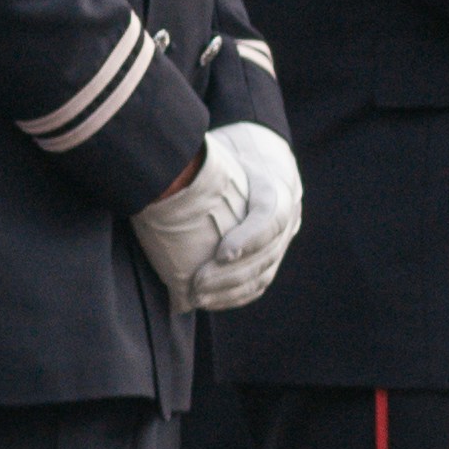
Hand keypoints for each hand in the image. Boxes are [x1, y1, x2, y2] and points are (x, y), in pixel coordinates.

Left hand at [132, 117, 301, 312]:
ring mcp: (284, 237)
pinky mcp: (274, 254)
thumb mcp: (219, 147)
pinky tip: (209, 300)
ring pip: (263, 273)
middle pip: (266, 254)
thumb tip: (160, 168)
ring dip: (229, 291)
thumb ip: (199, 162)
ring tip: (196, 296)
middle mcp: (288, 213)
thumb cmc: (230, 151)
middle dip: (231, 275)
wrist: (264, 155)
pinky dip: (235, 296)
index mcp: (273, 182)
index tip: (221, 254)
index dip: (250, 238)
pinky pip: (259, 283)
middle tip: (196, 284)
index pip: (271, 215)